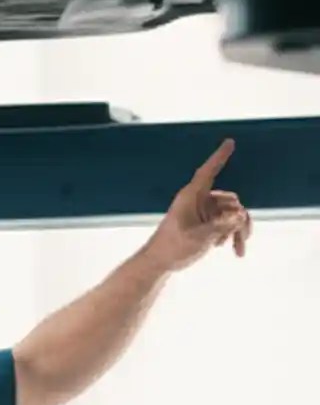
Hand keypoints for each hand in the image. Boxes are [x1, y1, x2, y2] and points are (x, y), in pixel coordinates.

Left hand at [144, 138, 252, 272]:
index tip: (230, 142)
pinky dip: (233, 235)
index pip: (207, 171)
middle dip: (240, 219)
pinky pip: (229, 223)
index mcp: (191, 196)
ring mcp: (204, 212)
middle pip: (231, 201)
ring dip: (239, 230)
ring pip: (233, 214)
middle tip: (243, 238)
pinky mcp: (207, 223)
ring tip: (239, 249)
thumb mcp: (199, 237)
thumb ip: (221, 225)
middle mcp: (199, 201)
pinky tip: (233, 250)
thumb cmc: (173, 247)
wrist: (161, 263)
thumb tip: (240, 216)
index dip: (219, 157)